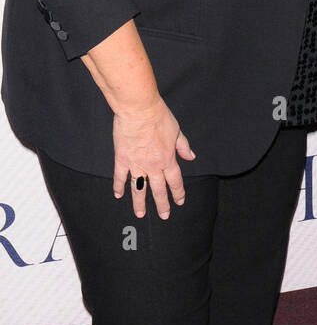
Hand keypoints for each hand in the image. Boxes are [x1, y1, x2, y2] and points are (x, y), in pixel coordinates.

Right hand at [112, 100, 195, 219]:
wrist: (139, 109)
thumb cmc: (159, 117)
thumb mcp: (177, 131)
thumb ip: (183, 147)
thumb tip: (191, 157)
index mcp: (168, 159)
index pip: (175, 181)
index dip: (178, 192)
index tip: (179, 201)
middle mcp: (153, 165)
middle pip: (159, 190)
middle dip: (162, 204)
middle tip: (164, 215)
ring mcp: (136, 164)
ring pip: (139, 189)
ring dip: (140, 203)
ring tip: (141, 214)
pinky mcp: (122, 159)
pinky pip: (120, 177)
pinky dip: (119, 187)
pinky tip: (118, 195)